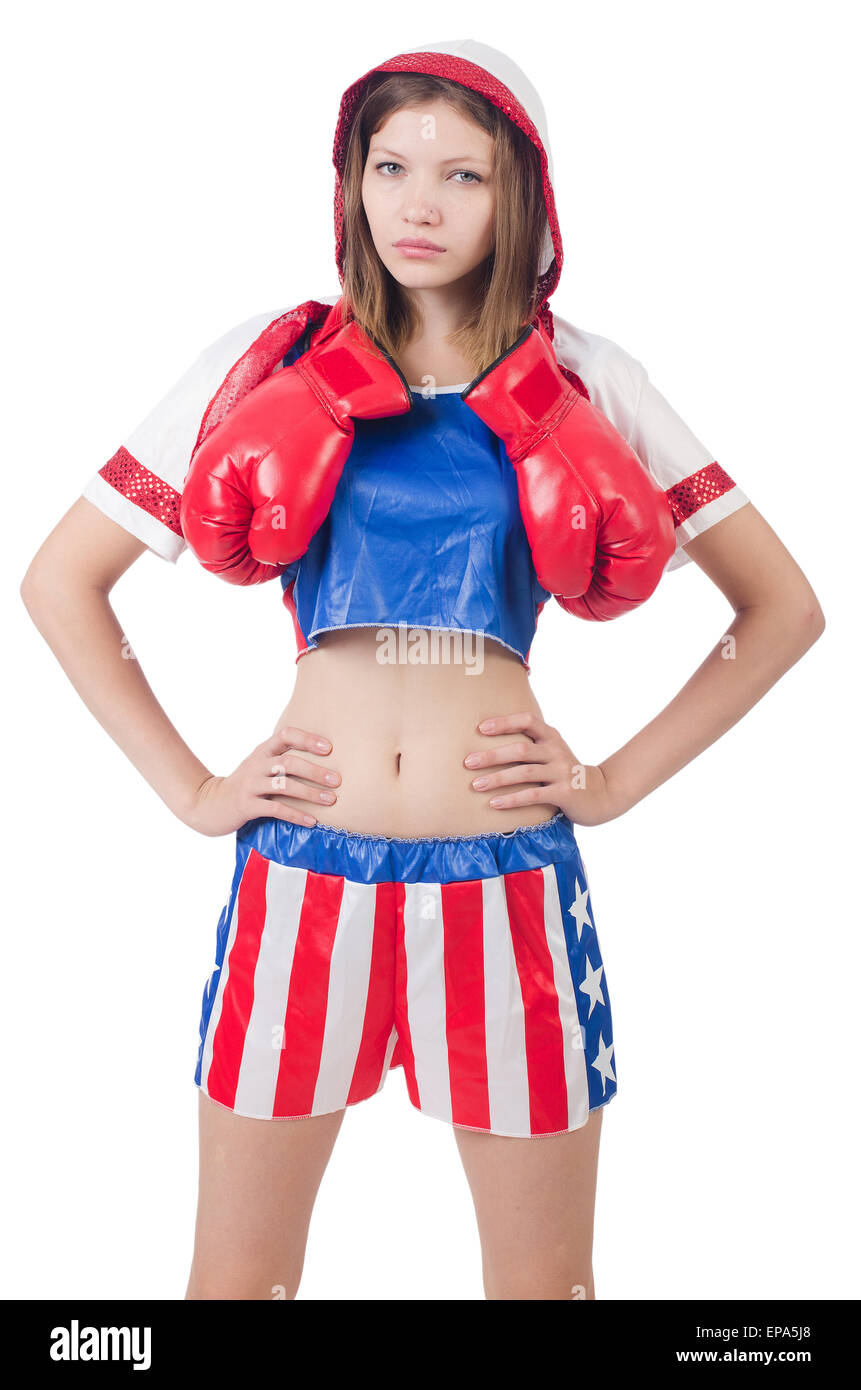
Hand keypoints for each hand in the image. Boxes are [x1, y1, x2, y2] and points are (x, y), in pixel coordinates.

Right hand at [179, 726, 340, 836]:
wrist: (209, 804)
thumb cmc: (245, 785)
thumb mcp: (259, 766)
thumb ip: (281, 760)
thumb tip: (321, 760)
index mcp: (262, 751)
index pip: (285, 735)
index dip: (307, 739)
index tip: (329, 749)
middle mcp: (256, 764)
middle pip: (289, 762)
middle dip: (316, 771)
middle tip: (338, 780)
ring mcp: (250, 785)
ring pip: (284, 785)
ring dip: (311, 793)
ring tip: (331, 800)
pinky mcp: (246, 806)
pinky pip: (275, 809)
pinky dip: (296, 815)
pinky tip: (312, 821)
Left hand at [463, 711, 628, 827]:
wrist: (601, 794)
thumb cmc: (565, 772)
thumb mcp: (552, 753)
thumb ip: (531, 746)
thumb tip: (488, 742)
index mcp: (551, 737)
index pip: (527, 721)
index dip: (504, 722)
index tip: (481, 729)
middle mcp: (557, 751)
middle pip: (520, 749)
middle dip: (491, 755)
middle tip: (468, 762)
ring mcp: (562, 772)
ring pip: (524, 773)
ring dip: (497, 779)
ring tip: (475, 785)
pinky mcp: (564, 793)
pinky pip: (533, 795)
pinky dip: (512, 799)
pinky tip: (494, 803)